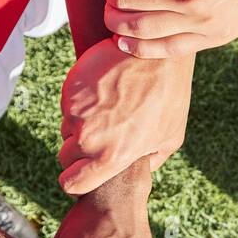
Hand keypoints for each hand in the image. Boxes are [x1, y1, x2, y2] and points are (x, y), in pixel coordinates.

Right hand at [58, 39, 191, 193]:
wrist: (155, 53)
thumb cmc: (169, 95)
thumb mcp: (171, 135)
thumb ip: (153, 159)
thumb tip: (142, 169)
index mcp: (112, 157)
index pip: (72, 183)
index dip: (75, 181)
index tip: (82, 172)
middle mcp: (89, 138)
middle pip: (66, 157)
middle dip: (80, 151)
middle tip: (103, 133)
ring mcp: (76, 113)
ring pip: (67, 128)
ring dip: (81, 123)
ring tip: (110, 108)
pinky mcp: (70, 90)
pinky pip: (68, 104)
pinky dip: (80, 101)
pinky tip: (104, 91)